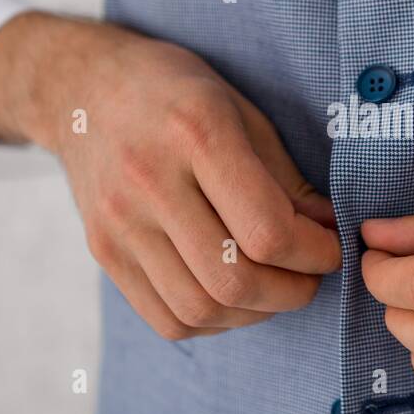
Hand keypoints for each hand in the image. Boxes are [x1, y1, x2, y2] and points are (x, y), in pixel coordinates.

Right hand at [0, 12, 340, 339]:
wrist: (83, 91)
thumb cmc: (175, 94)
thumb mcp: (241, 111)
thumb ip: (286, 177)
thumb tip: (328, 231)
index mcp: (195, 133)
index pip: (267, 229)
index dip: (315, 253)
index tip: (331, 248)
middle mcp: (149, 181)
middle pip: (233, 279)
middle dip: (292, 291)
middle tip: (311, 276)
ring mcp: (119, 222)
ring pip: (199, 309)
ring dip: (254, 313)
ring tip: (275, 288)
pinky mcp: (103, 251)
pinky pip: (165, 319)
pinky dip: (211, 322)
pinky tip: (232, 298)